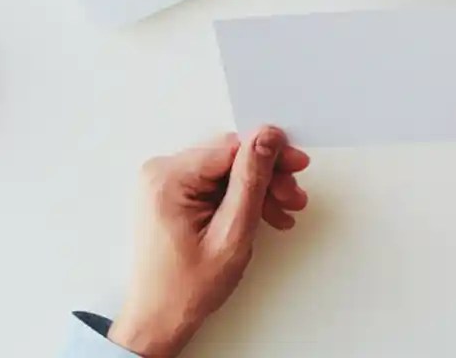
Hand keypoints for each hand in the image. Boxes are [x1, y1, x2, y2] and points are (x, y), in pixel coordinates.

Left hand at [108, 127, 310, 356]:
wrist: (158, 318)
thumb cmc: (185, 288)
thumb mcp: (231, 233)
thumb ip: (250, 181)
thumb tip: (266, 137)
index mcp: (169, 179)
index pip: (230, 148)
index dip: (269, 155)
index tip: (297, 165)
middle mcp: (162, 173)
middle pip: (229, 158)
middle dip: (266, 176)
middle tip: (292, 196)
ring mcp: (165, 184)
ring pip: (226, 171)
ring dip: (257, 189)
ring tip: (282, 211)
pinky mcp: (172, 195)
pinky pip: (214, 184)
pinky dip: (239, 198)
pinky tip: (261, 214)